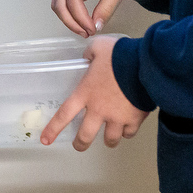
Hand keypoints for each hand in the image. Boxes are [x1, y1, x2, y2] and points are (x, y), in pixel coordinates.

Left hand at [40, 35, 147, 149]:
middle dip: (81, 144)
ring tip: (109, 137)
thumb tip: (88, 57)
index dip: (53, 129)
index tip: (45, 140)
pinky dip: (127, 132)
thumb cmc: (120, 54)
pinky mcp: (134, 120)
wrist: (146, 63)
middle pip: (85, 136)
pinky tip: (127, 127)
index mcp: (86, 92)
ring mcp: (117, 118)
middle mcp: (99, 109)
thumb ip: (90, 54)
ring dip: (108, 139)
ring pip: (110, 139)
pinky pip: (129, 133)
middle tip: (80, 145)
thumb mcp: (99, 47)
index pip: (64, 114)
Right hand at [52, 0, 134, 36]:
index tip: (93, 30)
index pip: (73, 0)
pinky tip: (82, 24)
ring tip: (85, 31)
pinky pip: (63, 4)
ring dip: (68, 21)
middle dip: (72, 22)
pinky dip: (69, 16)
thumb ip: (106, 8)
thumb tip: (96, 27)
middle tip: (88, 33)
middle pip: (60, 4)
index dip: (81, 19)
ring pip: (58, 5)